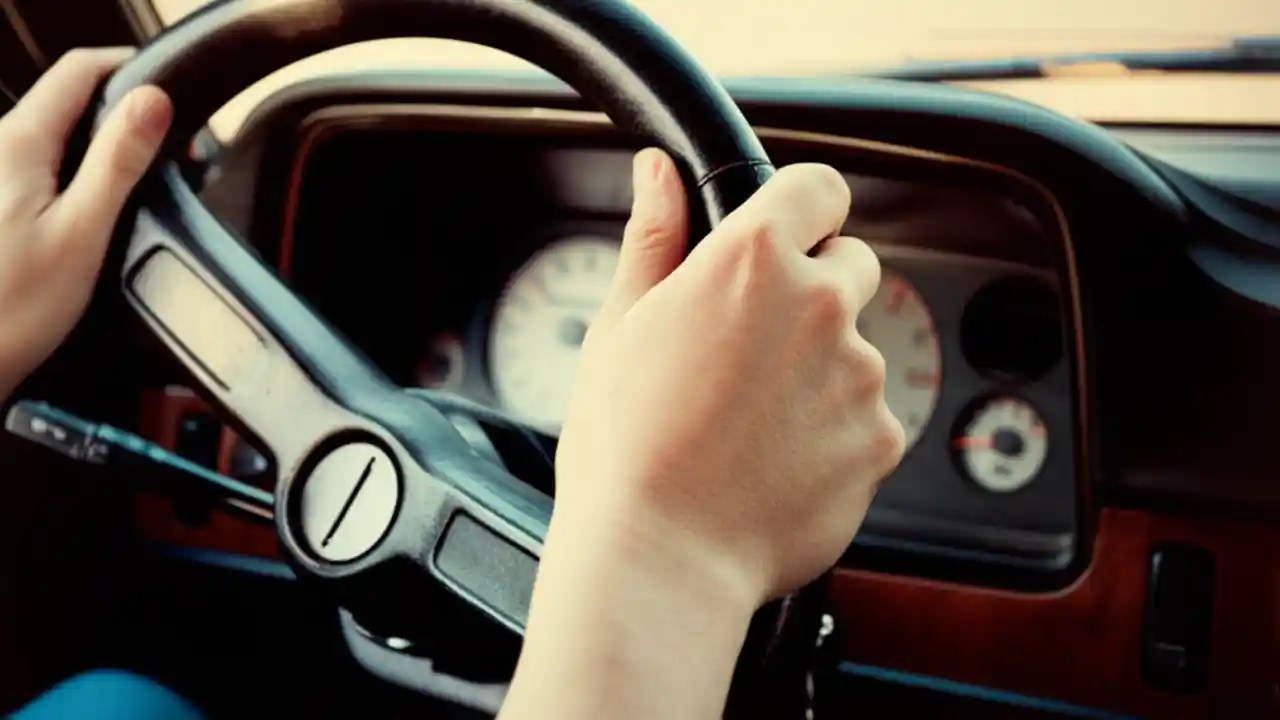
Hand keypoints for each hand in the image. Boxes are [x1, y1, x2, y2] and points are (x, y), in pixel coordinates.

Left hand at [0, 48, 171, 400]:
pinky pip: (44, 167)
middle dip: (127, 116)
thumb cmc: (13, 308)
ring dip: (105, 148)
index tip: (173, 89)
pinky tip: (102, 213)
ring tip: (146, 184)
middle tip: (175, 151)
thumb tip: (153, 101)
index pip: (79, 70)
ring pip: (59, 136)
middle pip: (71, 102)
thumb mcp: (84, 231)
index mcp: (18, 143)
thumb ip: (118, 161)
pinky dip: (81, 175)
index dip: (131, 68)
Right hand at [500, 149, 903, 719]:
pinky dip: (835, 430)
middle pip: (851, 265)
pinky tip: (776, 459)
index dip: (802, 209)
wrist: (660, 559)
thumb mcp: (621, 327)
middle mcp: (820, 304)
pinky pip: (868, 416)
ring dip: (821, 369)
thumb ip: (654, 237)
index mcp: (751, 260)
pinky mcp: (881, 438)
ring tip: (751, 421)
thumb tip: (657, 171)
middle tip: (749, 347)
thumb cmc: (625, 448)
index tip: (786, 236)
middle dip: (813, 291)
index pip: (819, 187)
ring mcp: (860, 374)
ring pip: (857, 348)